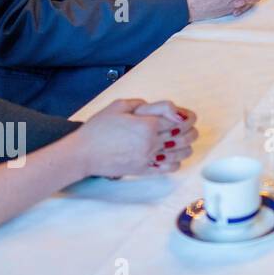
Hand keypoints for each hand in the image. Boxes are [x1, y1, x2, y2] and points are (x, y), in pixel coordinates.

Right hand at [71, 98, 198, 176]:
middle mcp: (151, 142)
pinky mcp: (144, 170)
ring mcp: (149, 158)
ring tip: (183, 141)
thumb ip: (146, 105)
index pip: (180, 119)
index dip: (187, 116)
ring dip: (187, 145)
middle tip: (188, 126)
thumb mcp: (119, 106)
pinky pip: (170, 168)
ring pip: (182, 153)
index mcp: (147, 125)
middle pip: (185, 135)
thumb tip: (165, 108)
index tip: (186, 115)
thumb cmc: (98, 129)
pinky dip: (176, 162)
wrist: (82, 154)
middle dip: (191, 129)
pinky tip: (172, 156)